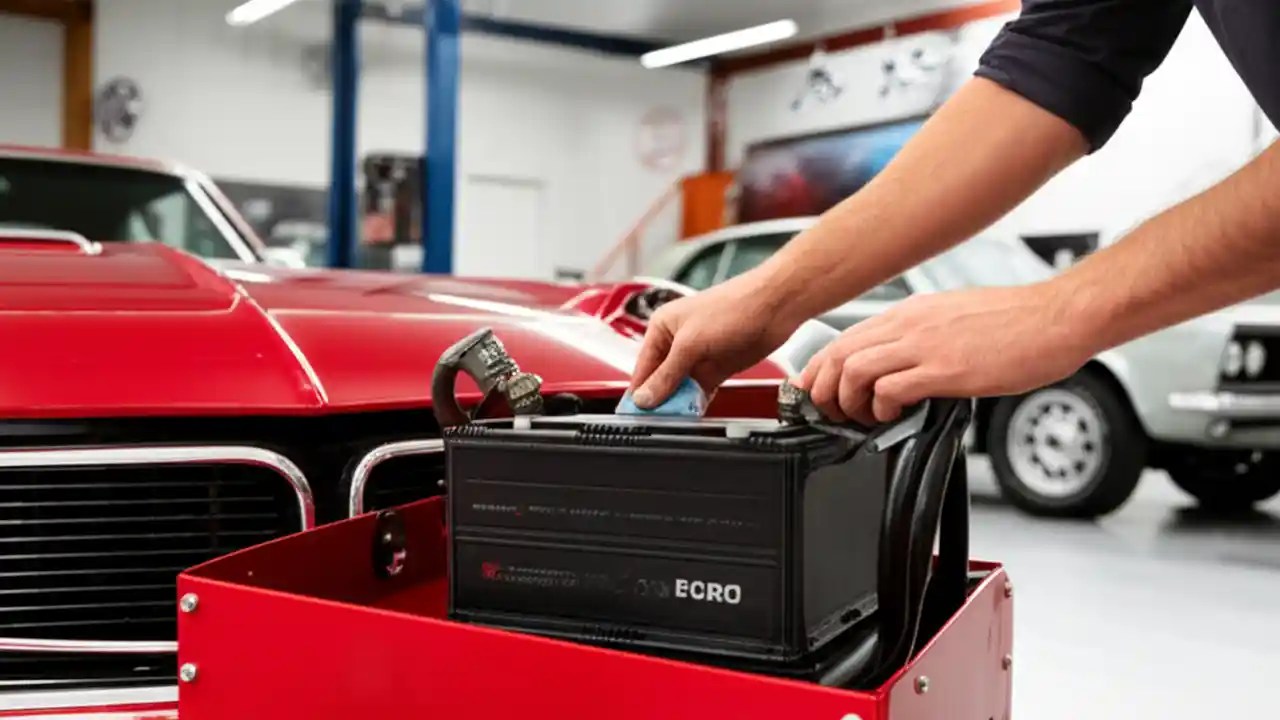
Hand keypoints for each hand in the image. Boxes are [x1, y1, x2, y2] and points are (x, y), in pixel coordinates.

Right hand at [631, 274, 801, 407]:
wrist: (776, 306)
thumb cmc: (735, 307)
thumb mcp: (691, 343)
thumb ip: (668, 374)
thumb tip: (645, 397)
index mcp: (663, 328)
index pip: (643, 367)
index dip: (639, 392)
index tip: (636, 416)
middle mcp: (678, 342)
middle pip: (660, 380)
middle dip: (660, 401)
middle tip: (657, 422)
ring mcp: (699, 356)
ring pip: (680, 388)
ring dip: (679, 404)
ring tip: (675, 420)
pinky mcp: (718, 367)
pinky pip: (700, 391)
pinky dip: (696, 403)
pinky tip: (693, 413)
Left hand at [796, 283, 1092, 423]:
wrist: (1057, 317)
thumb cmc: (1017, 322)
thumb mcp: (954, 318)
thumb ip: (922, 337)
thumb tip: (902, 365)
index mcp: (911, 312)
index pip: (844, 337)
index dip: (821, 369)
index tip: (816, 391)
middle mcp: (910, 323)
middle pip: (838, 354)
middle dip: (823, 390)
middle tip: (831, 413)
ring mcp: (925, 345)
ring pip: (854, 370)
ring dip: (848, 402)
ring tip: (863, 419)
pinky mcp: (945, 369)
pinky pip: (889, 389)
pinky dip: (880, 408)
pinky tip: (893, 417)